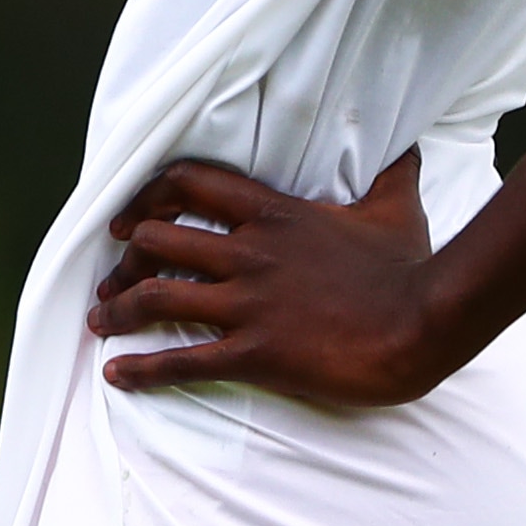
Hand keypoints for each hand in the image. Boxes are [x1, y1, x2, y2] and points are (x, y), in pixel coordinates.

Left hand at [90, 152, 449, 410]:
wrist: (425, 323)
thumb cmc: (410, 270)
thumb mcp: (396, 208)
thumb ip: (390, 175)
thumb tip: (407, 149)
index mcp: (274, 215)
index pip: (189, 184)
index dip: (146, 196)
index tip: (127, 219)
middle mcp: (249, 253)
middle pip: (157, 241)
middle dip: (124, 262)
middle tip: (109, 281)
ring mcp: (249, 304)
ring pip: (156, 297)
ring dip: (118, 311)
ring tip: (99, 324)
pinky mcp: (255, 353)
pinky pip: (182, 361)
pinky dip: (142, 369)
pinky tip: (117, 376)